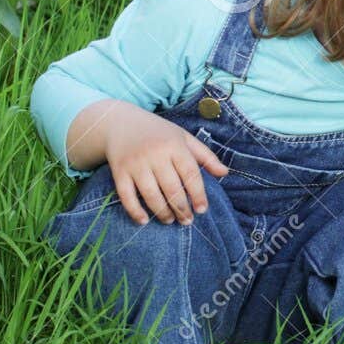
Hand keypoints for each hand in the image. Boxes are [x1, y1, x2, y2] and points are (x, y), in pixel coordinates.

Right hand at [101, 104, 228, 224]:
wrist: (120, 122)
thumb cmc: (158, 133)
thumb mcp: (184, 138)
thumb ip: (205, 156)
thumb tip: (224, 173)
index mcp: (174, 145)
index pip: (190, 174)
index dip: (198, 194)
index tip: (202, 210)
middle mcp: (155, 154)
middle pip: (171, 187)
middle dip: (181, 208)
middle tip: (187, 221)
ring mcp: (135, 163)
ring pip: (150, 194)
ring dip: (162, 212)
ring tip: (170, 221)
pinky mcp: (119, 171)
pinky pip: (126, 195)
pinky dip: (135, 210)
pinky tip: (144, 221)